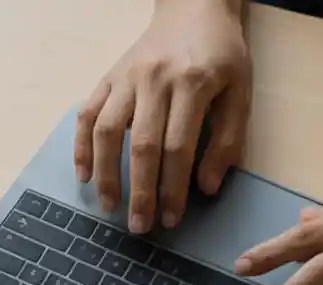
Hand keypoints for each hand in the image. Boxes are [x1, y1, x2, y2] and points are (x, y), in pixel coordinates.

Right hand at [75, 0, 250, 234]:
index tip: (171, 218)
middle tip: (139, 226)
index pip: (178, 147)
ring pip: (107, 132)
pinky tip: (84, 174)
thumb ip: (227, 139)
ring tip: (108, 205)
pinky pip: (87, 114)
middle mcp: (154, 80)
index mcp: (192, 84)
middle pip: (143, 145)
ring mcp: (126, 78)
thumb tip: (206, 187)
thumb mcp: (241, 91)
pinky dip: (81, 146)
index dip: (173, 188)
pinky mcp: (108, 77)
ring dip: (106, 174)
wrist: (194, 8)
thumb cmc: (221, 54)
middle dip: (140, 191)